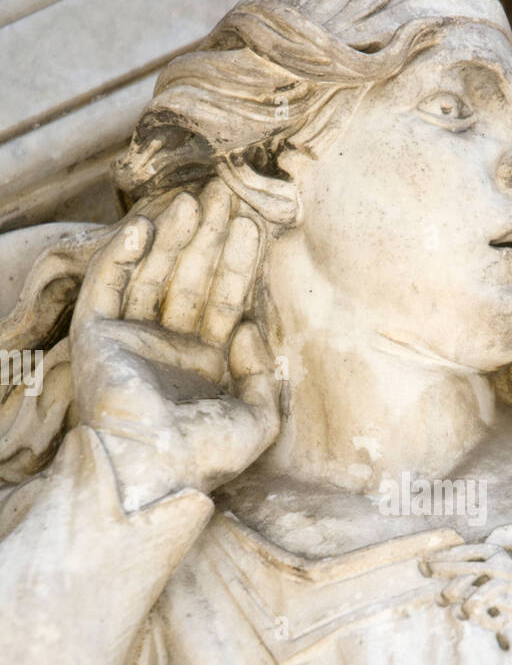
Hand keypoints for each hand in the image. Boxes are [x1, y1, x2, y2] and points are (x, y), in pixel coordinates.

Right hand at [70, 180, 279, 509]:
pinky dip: (122, 255)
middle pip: (190, 280)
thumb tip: (249, 328)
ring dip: (170, 238)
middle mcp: (167, 347)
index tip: (252, 225)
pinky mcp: (95, 335)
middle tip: (223, 195)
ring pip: (152, 275)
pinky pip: (108, 285)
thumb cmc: (205, 455)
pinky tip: (145, 227)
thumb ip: (262, 374)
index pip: (224, 302)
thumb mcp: (258, 420)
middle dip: (206, 239)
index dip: (238, 265)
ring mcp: (130, 339)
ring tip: (191, 202)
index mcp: (204, 366)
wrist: (151, 469)